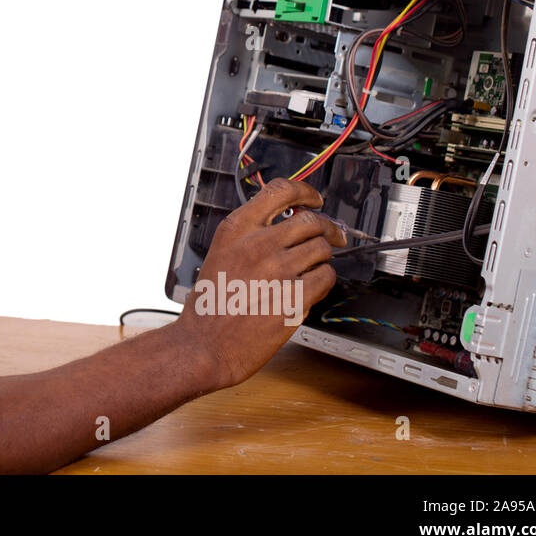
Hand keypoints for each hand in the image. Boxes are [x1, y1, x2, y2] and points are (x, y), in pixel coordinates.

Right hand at [174, 177, 346, 388]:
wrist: (203, 345)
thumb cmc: (207, 306)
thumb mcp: (219, 255)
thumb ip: (248, 237)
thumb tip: (281, 228)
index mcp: (236, 230)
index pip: (281, 191)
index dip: (305, 192)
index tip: (314, 198)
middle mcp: (258, 244)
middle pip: (311, 220)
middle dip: (327, 227)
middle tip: (333, 235)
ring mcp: (278, 270)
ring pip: (322, 248)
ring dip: (323, 257)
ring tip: (315, 267)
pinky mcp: (294, 297)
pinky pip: (326, 277)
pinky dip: (325, 280)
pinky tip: (313, 286)